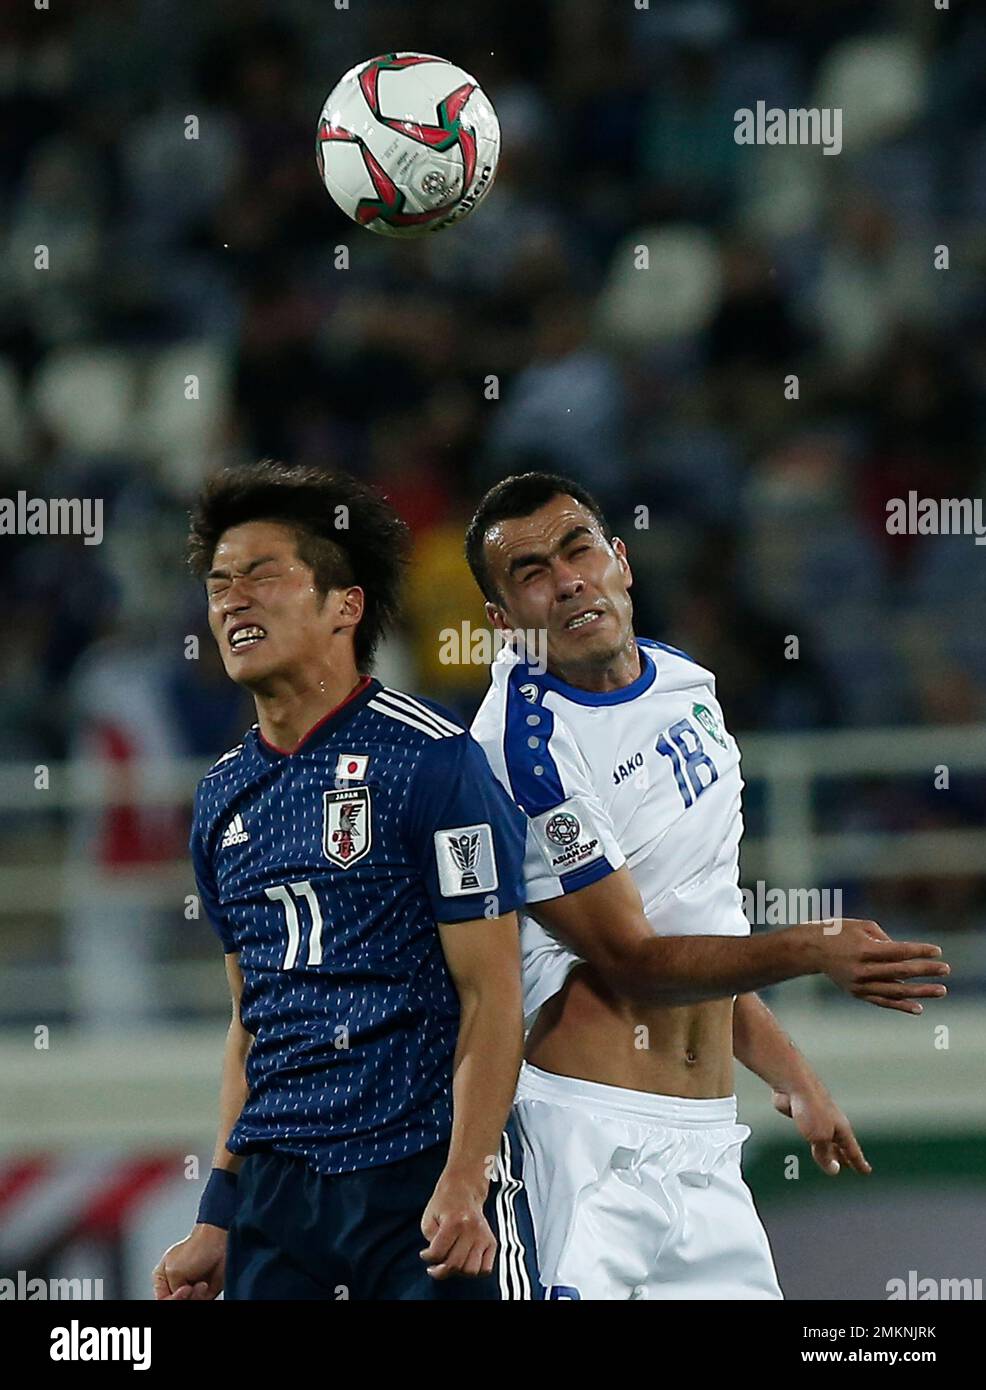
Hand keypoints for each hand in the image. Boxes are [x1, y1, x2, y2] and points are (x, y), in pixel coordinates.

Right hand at [152, 1224, 226, 1299]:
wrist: (219, 1242)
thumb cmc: (197, 1247)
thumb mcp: (174, 1271)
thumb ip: (172, 1290)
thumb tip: (180, 1298)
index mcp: (162, 1277)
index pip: (162, 1299)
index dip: (173, 1298)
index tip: (184, 1288)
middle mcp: (176, 1284)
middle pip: (176, 1303)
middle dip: (186, 1297)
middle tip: (191, 1287)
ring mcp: (190, 1289)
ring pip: (190, 1303)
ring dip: (196, 1296)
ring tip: (201, 1284)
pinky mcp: (204, 1292)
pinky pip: (202, 1302)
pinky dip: (204, 1297)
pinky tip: (206, 1286)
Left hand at [419, 1165, 495, 1279]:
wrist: (464, 1190)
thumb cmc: (444, 1204)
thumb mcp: (429, 1218)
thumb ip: (431, 1240)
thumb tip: (438, 1259)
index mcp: (454, 1222)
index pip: (438, 1253)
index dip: (427, 1257)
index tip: (425, 1254)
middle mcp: (471, 1229)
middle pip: (455, 1265)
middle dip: (441, 1270)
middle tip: (435, 1266)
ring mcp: (483, 1236)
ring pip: (471, 1270)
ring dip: (459, 1272)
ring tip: (451, 1264)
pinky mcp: (492, 1242)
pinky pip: (486, 1269)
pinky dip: (475, 1271)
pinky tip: (465, 1263)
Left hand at [772, 1083, 870, 1175]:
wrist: (793, 1083)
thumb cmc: (812, 1107)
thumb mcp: (820, 1138)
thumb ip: (825, 1155)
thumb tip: (834, 1170)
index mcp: (841, 1129)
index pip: (853, 1151)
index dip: (859, 1162)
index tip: (866, 1171)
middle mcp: (831, 1123)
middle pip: (839, 1145)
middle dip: (844, 1157)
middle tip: (847, 1167)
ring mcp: (817, 1118)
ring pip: (825, 1139)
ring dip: (828, 1150)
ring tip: (830, 1159)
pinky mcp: (802, 1114)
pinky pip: (809, 1132)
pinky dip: (813, 1140)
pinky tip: (809, 1139)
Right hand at [807, 919, 948, 1013]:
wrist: (811, 950)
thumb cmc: (838, 932)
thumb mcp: (862, 926)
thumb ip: (886, 940)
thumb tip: (905, 954)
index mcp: (864, 950)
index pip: (899, 952)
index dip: (920, 951)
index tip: (938, 951)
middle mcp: (863, 970)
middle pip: (901, 972)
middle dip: (926, 970)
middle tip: (946, 969)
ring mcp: (860, 984)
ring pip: (895, 991)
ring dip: (920, 991)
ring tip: (941, 990)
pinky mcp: (858, 993)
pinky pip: (883, 1001)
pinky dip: (901, 1005)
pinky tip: (918, 1008)